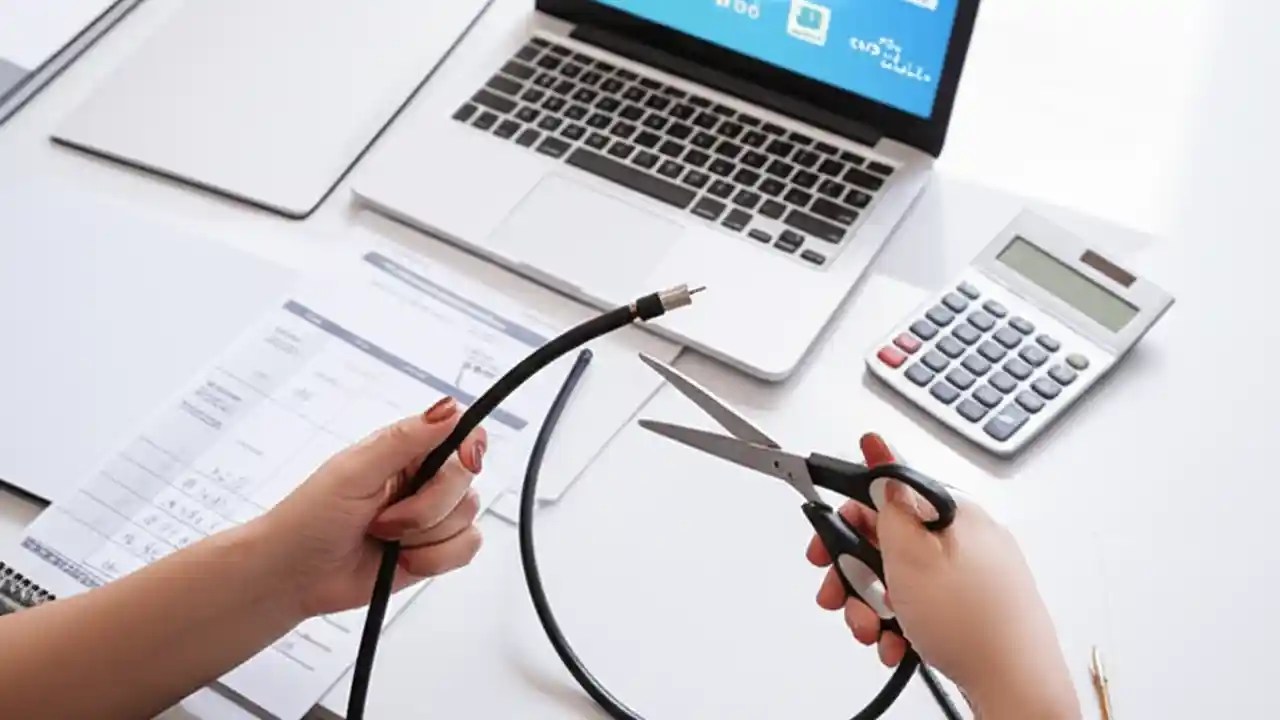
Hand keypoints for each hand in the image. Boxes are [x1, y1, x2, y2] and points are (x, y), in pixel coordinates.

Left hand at [255, 397, 486, 618]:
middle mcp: (422, 479)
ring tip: (385, 537)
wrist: (293, 575)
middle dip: (427, 508)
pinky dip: (435, 559)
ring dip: (424, 536)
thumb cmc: (310, 518)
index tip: (466, 461)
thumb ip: (405, 439)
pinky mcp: (434, 551)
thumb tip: (448, 408)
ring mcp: (430, 517)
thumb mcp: (354, 470)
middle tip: (384, 517)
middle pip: (466, 482)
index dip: (471, 446)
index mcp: (406, 450)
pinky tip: (403, 559)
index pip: (461, 433)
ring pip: (467, 518)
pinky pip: (466, 548)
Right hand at [807, 433, 1079, 718]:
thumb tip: (877, 446)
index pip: (883, 494)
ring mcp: (968, 575)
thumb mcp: (912, 553)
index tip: (822, 545)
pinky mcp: (970, 607)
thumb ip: (888, 500)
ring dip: (872, 604)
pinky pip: (920, 605)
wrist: (1017, 688)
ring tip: (873, 629)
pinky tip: (898, 641)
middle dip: (853, 574)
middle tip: (839, 596)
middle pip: (885, 542)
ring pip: (898, 579)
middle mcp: (962, 538)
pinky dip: (900, 623)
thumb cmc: (974, 624)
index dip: (844, 520)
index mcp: (951, 512)